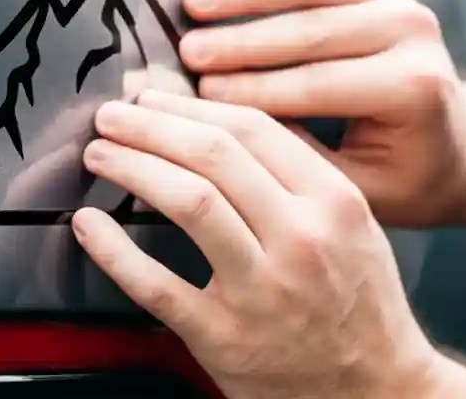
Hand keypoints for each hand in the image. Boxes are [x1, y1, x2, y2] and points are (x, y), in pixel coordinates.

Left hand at [72, 93, 443, 398]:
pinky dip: (112, 250)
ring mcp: (261, 291)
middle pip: (214, 155)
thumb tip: (223, 118)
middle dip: (150, 125)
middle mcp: (301, 240)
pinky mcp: (224, 338)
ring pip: (189, 202)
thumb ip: (300, 170)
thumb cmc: (358, 302)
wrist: (378, 393)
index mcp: (334, 202)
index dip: (191, 105)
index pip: (253, 129)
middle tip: (112, 116)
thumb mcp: (353, 223)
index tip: (154, 97)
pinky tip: (87, 224)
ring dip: (133, 167)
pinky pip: (156, 285)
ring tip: (101, 154)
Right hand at [178, 0, 465, 225]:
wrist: (461, 147)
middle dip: (242, 41)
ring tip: (195, 2)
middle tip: (186, 52)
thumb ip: (301, 156)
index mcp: (413, 87)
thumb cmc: (405, 178)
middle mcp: (412, 30)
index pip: (319, 83)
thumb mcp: (358, 190)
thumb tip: (226, 123)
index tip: (201, 95)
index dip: (256, 88)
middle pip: (311, 28)